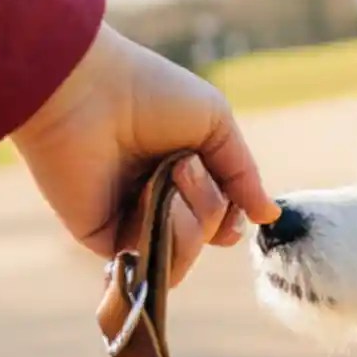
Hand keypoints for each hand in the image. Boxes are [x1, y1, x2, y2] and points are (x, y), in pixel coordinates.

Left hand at [11, 23, 280, 284]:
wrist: (88, 93)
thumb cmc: (151, 93)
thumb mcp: (216, 122)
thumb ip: (243, 174)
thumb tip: (268, 217)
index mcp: (181, 173)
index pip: (220, 217)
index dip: (231, 214)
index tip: (233, 198)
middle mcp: (156, 201)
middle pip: (208, 236)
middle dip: (209, 204)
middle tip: (183, 165)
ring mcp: (130, 222)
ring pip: (185, 255)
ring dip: (190, 220)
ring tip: (166, 179)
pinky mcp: (105, 239)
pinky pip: (154, 263)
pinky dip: (166, 235)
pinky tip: (149, 201)